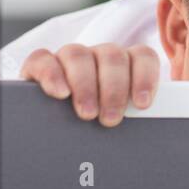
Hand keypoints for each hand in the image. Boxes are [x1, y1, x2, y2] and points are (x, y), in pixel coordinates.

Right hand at [20, 43, 159, 126]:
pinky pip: (42, 59)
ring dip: (85, 85)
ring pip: (78, 54)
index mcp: (124, 64)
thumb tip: (149, 128)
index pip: (141, 56)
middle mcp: (98, 56)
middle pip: (112, 56)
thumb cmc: (96, 127)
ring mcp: (68, 58)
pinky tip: (60, 94)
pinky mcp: (38, 66)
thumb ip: (134, 117)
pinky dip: (52, 74)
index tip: (142, 104)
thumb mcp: (116, 119)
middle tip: (111, 119)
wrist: (52, 134)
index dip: (145, 77)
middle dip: (114, 89)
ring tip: (88, 114)